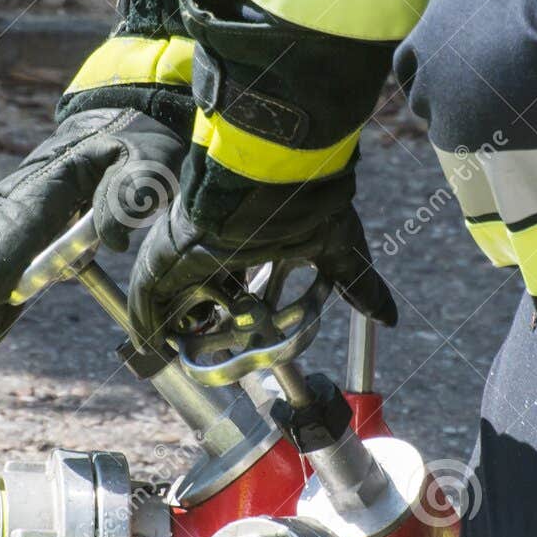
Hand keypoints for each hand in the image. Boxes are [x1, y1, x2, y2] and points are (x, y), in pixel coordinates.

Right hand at [0, 108, 183, 344]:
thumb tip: (114, 241)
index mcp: (53, 174)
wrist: (117, 130)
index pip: (20, 220)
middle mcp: (21, 189)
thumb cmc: (136, 149)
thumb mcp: (146, 163)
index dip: (2, 260)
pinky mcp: (13, 222)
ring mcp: (11, 205)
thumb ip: (129, 195)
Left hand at [127, 184, 396, 350]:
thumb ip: (357, 283)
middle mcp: (212, 246)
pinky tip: (150, 344)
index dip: (230, 307)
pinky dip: (148, 322)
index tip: (236, 330)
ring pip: (169, 296)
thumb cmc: (302, 206)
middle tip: (204, 348)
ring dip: (171, 324)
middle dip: (198, 320)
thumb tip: (389, 315)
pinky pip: (147, 299)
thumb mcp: (336, 249)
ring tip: (176, 351)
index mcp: (246, 242)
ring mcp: (185, 251)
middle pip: (197, 290)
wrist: (268, 184)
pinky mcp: (163, 258)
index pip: (231, 279)